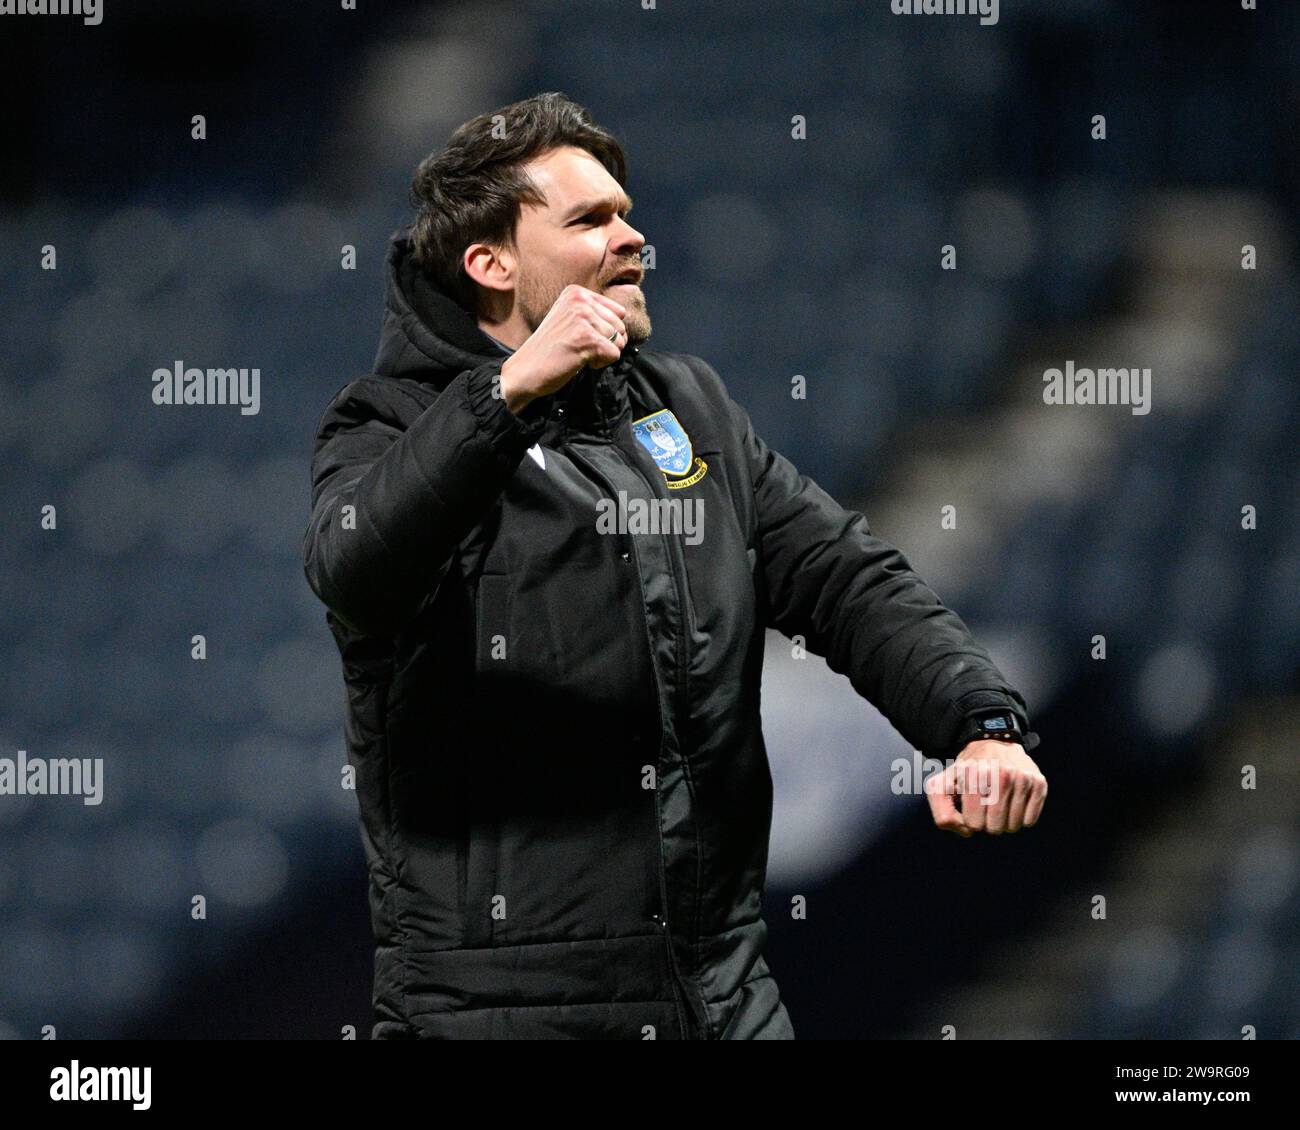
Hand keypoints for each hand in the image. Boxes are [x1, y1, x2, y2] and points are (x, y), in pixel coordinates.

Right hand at [498, 284, 627, 412]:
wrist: (526, 370)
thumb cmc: (550, 349)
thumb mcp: (570, 318)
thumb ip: (595, 313)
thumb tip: (625, 317)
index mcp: (576, 292)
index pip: (619, 313)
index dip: (606, 331)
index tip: (581, 336)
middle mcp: (580, 300)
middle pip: (621, 327)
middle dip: (606, 343)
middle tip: (578, 347)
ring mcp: (583, 318)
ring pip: (619, 341)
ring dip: (602, 354)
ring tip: (577, 352)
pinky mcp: (587, 338)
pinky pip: (614, 354)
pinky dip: (600, 364)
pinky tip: (579, 360)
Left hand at [924, 741, 1046, 837]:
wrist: (994, 743)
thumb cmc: (967, 770)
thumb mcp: (943, 785)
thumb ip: (942, 813)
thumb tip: (967, 831)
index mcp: (974, 774)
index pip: (973, 824)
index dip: (970, 819)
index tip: (971, 805)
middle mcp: (1001, 773)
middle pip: (995, 828)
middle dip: (987, 822)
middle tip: (986, 804)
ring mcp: (1022, 777)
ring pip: (1013, 826)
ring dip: (1004, 821)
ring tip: (999, 801)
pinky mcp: (1038, 782)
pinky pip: (1030, 821)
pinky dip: (1021, 818)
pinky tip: (1013, 801)